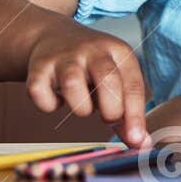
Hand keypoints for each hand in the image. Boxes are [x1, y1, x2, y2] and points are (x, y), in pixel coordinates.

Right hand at [25, 21, 148, 146]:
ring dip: (80, 107)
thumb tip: (141, 144)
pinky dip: (49, 104)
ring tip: (82, 105)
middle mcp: (94, 51)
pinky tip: (56, 100)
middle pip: (108, 80)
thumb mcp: (116, 79)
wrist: (54, 37)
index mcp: (120, 52)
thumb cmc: (92, 68)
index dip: (136, 116)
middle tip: (108, 118)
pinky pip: (40, 92)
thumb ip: (127, 113)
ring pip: (73, 84)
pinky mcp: (39, 66)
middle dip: (111, 109)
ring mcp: (65, 57)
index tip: (137, 141)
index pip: (133, 85)